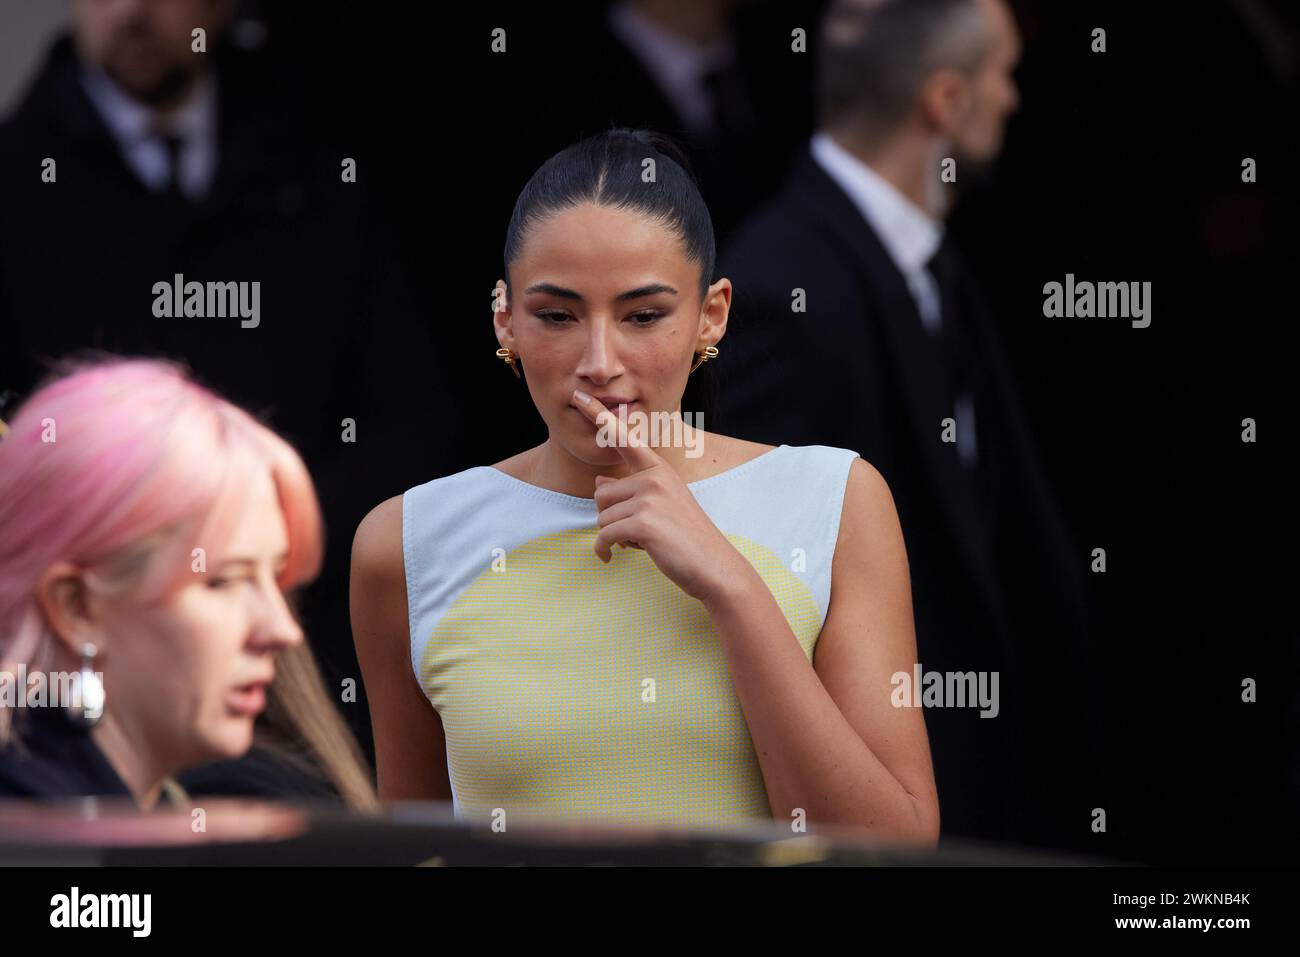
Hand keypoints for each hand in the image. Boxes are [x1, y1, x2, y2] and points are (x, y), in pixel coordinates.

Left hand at [570, 390, 748, 604]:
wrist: (714, 566)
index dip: (599, 416)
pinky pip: (604, 534)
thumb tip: (598, 482)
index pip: (625, 439)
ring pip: (602, 516)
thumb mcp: (662, 506)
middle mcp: (654, 477)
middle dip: (610, 517)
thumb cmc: (686, 538)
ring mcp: (649, 498)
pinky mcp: (643, 522)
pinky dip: (603, 550)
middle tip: (637, 531)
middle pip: (601, 493)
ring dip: (613, 535)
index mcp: (659, 469)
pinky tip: (610, 557)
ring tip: (640, 541)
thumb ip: (632, 490)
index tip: (579, 396)